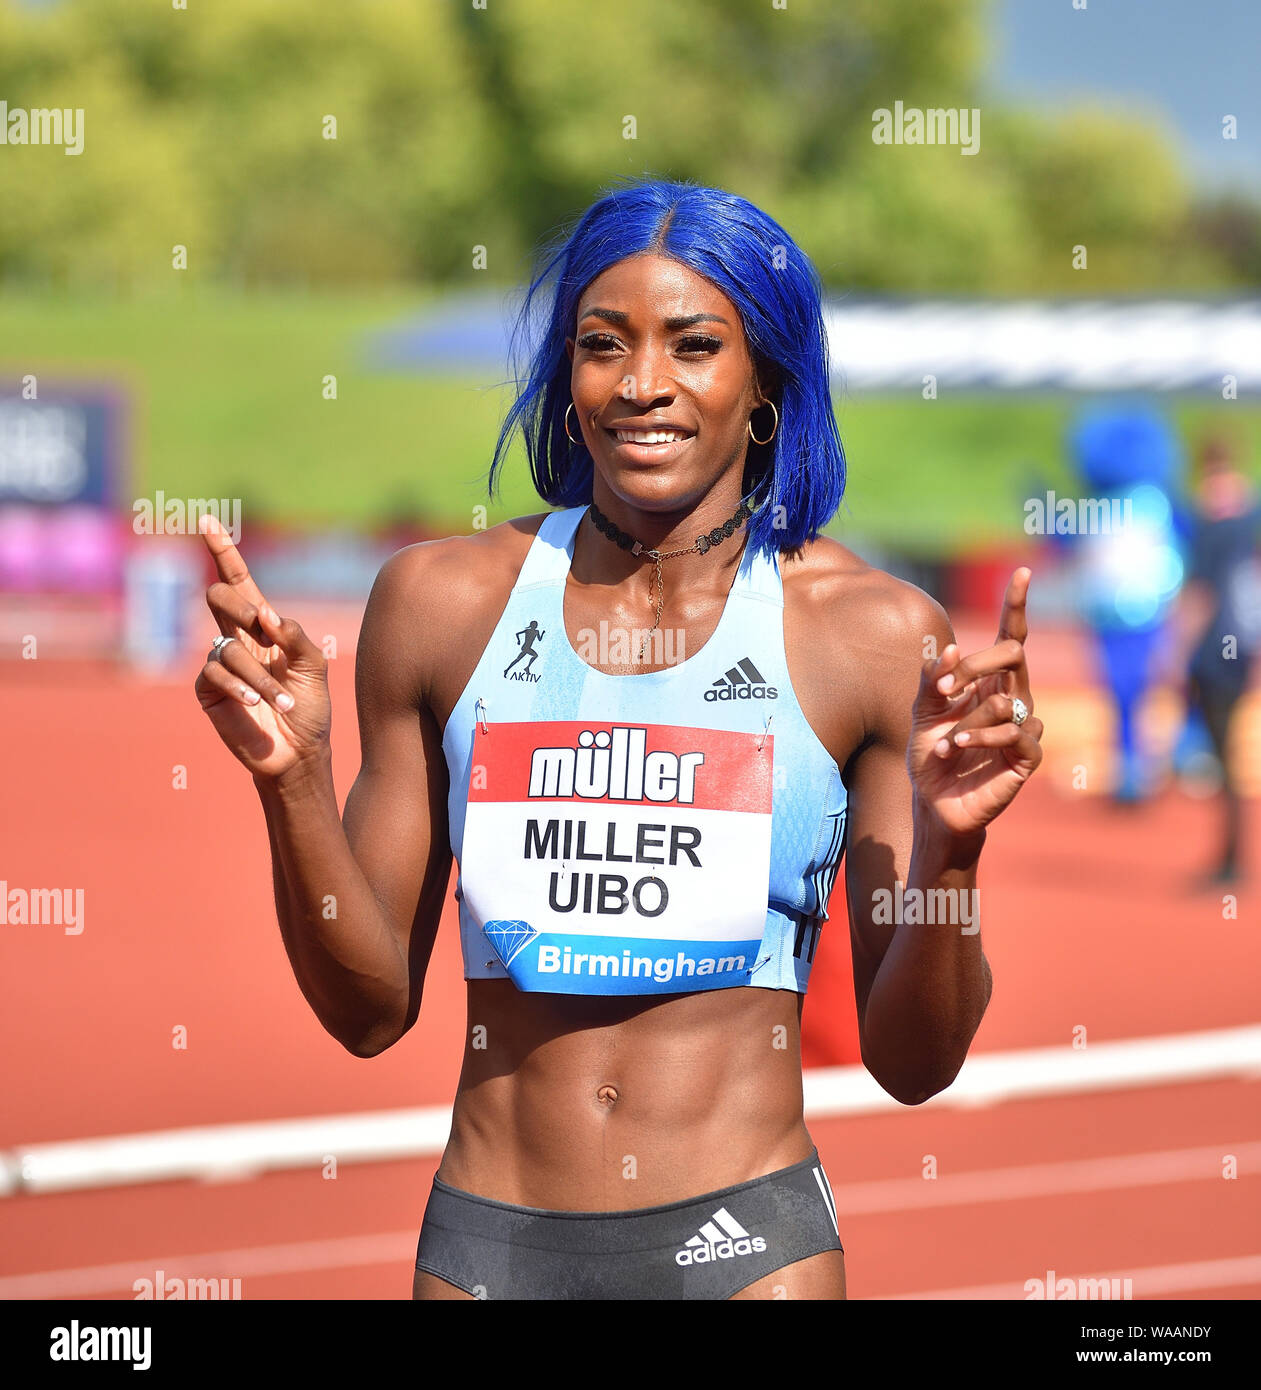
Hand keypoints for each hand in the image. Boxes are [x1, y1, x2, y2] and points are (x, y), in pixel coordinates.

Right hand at [193, 515, 330, 780]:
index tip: (207, 520)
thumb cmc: (311, 708)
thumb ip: (295, 636)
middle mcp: (237, 638)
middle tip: (263, 631)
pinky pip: (216, 673)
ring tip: (284, 700)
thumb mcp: (315, 667)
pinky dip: (241, 686)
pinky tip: (258, 702)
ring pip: (227, 646)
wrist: (300, 751)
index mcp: (263, 626)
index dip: (223, 551)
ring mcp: (220, 663)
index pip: (239, 580)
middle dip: (240, 608)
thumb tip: (267, 615)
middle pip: (220, 598)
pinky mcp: (208, 690)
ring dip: (260, 675)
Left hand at [907, 568, 1042, 835]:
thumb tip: (949, 651)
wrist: (934, 802)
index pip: (1011, 636)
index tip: (1022, 573)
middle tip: (945, 689)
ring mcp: (1024, 726)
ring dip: (967, 720)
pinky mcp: (1027, 757)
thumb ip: (933, 680)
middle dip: (976, 665)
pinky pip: (1015, 734)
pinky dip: (982, 738)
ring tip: (946, 742)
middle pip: (1014, 653)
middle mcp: (1014, 696)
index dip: (1017, 605)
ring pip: (1007, 700)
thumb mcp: (922, 711)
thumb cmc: (931, 753)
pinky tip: (958, 746)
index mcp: (991, 680)